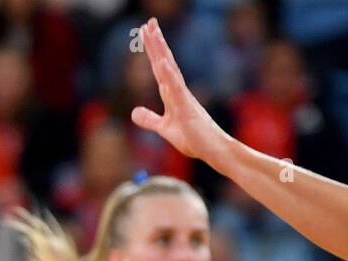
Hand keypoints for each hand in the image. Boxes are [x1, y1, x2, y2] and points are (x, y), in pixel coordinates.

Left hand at [130, 17, 232, 166]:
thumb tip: (134, 112)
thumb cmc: (194, 138)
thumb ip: (150, 119)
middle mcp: (178, 91)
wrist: (213, 151)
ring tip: (154, 32)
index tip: (146, 32)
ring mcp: (183, 98)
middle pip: (164, 62)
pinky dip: (169, 75)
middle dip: (156, 42)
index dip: (152, 50)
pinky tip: (162, 62)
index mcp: (172, 94)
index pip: (159, 68)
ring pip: (169, 70)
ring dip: (161, 51)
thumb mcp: (164, 128)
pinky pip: (177, 90)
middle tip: (149, 22)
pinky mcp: (187, 109)